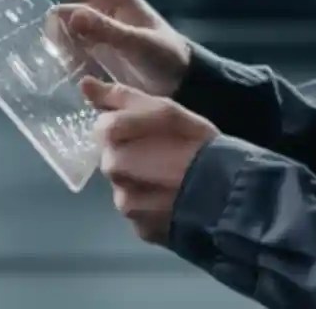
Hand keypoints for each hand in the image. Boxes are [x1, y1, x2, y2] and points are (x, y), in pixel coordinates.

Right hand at [0, 0, 190, 96]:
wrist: (183, 83)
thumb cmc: (167, 58)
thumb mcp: (139, 45)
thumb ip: (107, 31)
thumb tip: (71, 15)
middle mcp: (100, 9)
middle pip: (58, 17)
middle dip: (60, 40)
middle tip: (80, 64)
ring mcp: (96, 31)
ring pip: (61, 39)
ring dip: (66, 56)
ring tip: (89, 74)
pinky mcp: (94, 52)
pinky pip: (69, 55)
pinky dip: (72, 67)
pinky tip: (88, 80)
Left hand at [80, 76, 219, 245]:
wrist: (231, 194)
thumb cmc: (199, 144)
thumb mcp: (166, 110)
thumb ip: (122, 97)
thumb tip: (84, 84)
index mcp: (117, 138)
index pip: (103, 128)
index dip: (126, 127)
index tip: (148, 132)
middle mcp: (115, 172)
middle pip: (111, 159)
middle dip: (131, 155)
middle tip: (163, 155)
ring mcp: (127, 205)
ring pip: (124, 188)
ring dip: (140, 182)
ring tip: (171, 180)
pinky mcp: (140, 231)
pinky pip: (139, 214)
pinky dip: (152, 207)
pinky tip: (173, 201)